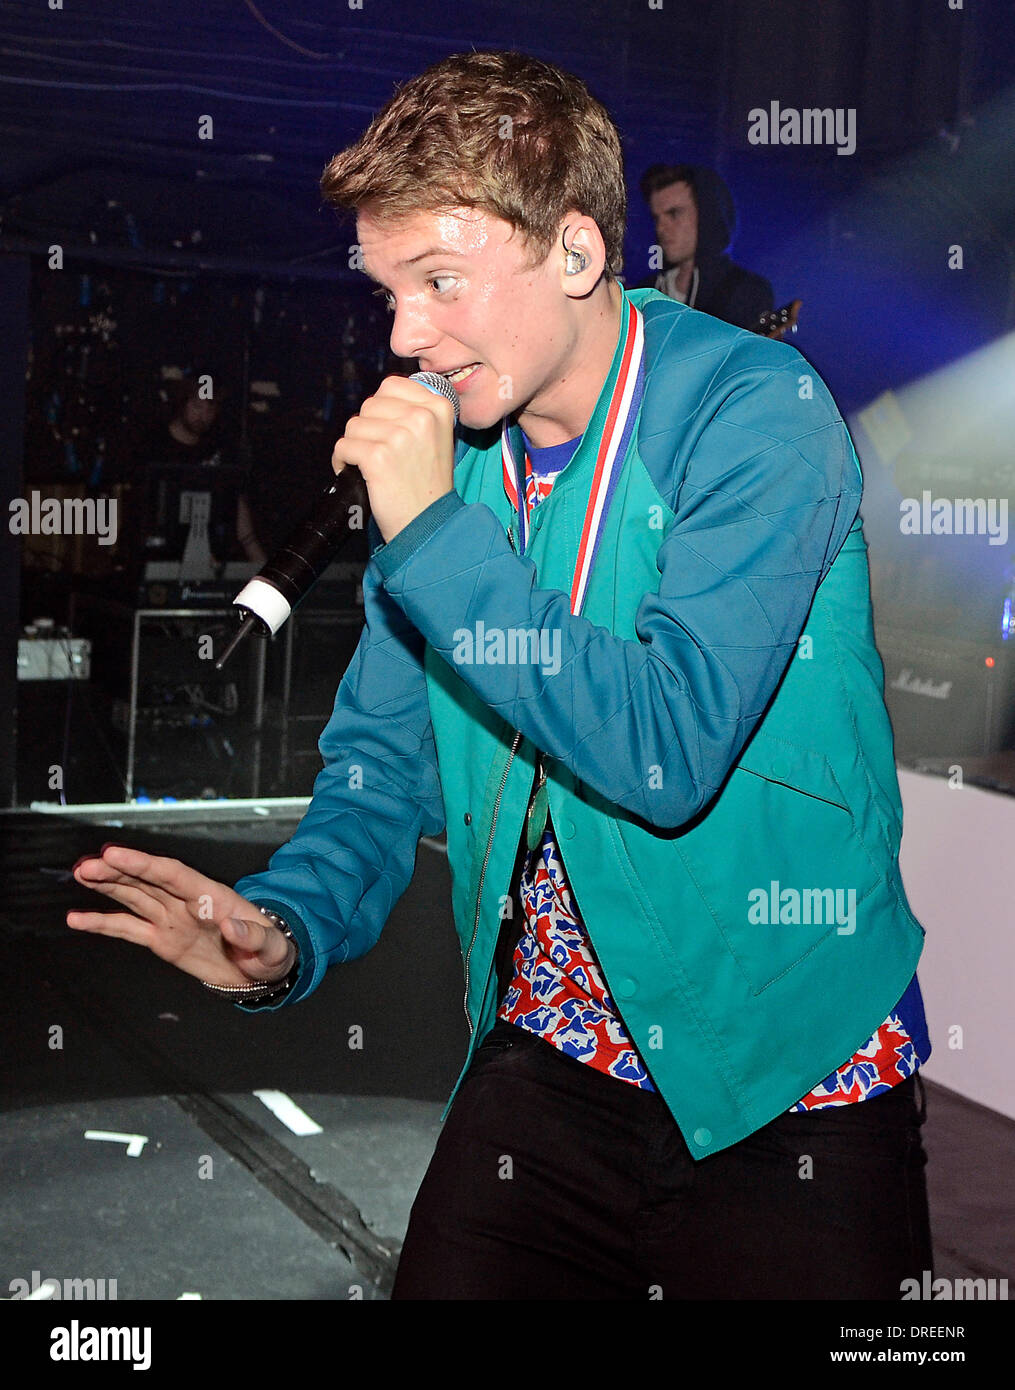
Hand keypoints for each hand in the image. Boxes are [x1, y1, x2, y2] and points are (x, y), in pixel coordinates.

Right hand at [67, 845, 295, 988]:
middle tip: (88, 865)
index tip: (116, 855)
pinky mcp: (161, 939)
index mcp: (213, 896)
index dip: (144, 864)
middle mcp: (187, 902)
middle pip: (148, 881)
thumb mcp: (271, 948)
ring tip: (81, 873)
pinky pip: (128, 929)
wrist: (262, 971)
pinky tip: (78, 918)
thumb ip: (252, 936)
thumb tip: (232, 925)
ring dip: (107, 885)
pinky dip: (103, 923)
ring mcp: (172, 919)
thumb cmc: (271, 953)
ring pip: (134, 896)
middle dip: (118, 871)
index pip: (173, 874)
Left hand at [331, 375, 455, 542]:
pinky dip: (342, 462)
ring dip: (355, 446)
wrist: (429, 524)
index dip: (381, 408)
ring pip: (354, 425)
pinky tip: (357, 474)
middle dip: (367, 429)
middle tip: (378, 452)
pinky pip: (344, 446)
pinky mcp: (378, 456)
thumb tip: (382, 399)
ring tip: (369, 466)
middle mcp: (422, 417)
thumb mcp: (437, 438)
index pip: (391, 386)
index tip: (386, 429)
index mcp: (439, 407)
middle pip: (370, 405)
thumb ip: (416, 411)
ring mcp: (400, 436)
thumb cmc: (428, 485)